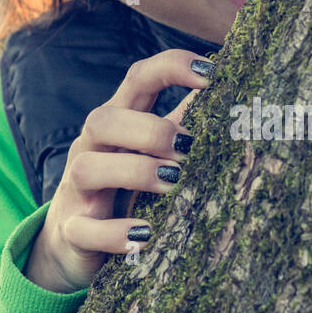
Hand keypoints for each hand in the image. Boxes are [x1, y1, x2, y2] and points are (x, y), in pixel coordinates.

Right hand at [23, 50, 212, 293]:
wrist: (76, 245)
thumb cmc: (128, 190)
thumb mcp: (156, 154)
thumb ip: (186, 126)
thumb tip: (237, 97)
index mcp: (118, 124)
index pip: (137, 79)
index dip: (171, 67)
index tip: (210, 74)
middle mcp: (91, 149)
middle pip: (102, 119)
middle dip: (149, 130)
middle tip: (188, 149)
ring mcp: (77, 191)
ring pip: (87, 168)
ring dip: (134, 172)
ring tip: (173, 185)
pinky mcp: (74, 232)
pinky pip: (84, 229)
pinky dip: (115, 232)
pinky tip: (147, 235)